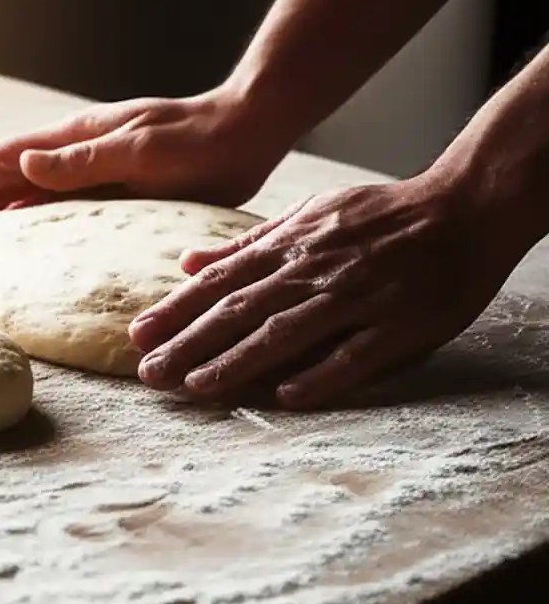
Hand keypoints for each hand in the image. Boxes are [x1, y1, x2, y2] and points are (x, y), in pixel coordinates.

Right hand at [0, 89, 290, 237]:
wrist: (246, 131)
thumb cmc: (199, 140)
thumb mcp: (142, 151)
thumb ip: (84, 161)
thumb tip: (24, 167)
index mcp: (75, 139)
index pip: (3, 162)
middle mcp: (76, 154)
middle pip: (5, 176)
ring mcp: (92, 171)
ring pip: (26, 193)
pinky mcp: (112, 189)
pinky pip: (57, 208)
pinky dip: (28, 222)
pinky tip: (19, 242)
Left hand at [127, 174, 529, 407]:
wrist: (464, 206)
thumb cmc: (379, 216)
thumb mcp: (308, 215)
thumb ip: (248, 243)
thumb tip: (187, 261)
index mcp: (291, 245)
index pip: (221, 282)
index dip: (177, 310)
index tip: (138, 335)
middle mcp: (315, 270)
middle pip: (241, 310)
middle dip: (190, 342)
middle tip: (148, 373)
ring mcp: (357, 296)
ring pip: (287, 332)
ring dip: (237, 361)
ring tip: (195, 387)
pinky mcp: (400, 322)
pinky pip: (355, 353)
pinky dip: (321, 374)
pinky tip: (285, 397)